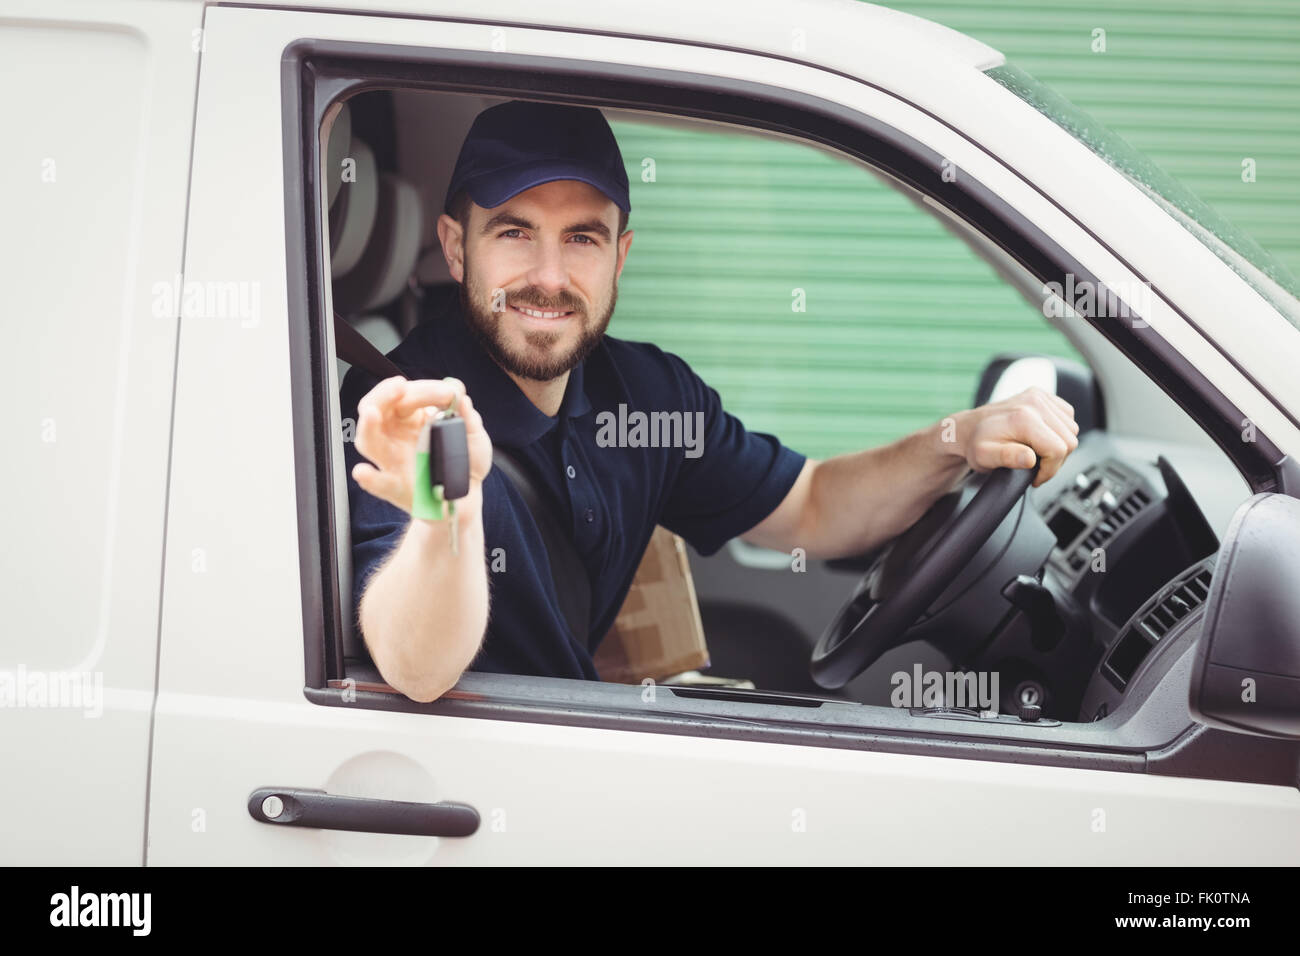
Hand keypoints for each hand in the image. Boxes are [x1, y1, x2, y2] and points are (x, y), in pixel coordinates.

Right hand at [352, 376, 492, 515]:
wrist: (467, 496)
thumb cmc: (465, 461)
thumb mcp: (473, 436)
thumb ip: (468, 416)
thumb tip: (460, 394)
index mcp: (411, 418)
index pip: (405, 395)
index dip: (423, 389)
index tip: (449, 393)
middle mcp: (395, 436)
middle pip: (374, 409)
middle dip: (383, 394)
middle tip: (399, 386)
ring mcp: (392, 462)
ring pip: (367, 441)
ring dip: (367, 426)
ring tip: (373, 414)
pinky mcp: (396, 488)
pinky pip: (377, 483)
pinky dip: (369, 478)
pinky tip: (363, 472)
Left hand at [954, 386, 1079, 486]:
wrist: (969, 427)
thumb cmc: (976, 444)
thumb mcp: (985, 457)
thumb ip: (1008, 458)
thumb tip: (1030, 459)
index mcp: (1023, 418)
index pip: (1059, 449)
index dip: (1050, 469)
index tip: (1036, 477)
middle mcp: (1034, 402)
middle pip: (1069, 440)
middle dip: (1055, 460)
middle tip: (1036, 467)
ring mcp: (1039, 396)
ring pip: (1072, 429)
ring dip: (1059, 445)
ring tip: (1037, 452)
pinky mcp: (1042, 395)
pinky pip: (1067, 416)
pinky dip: (1060, 430)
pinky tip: (1042, 437)